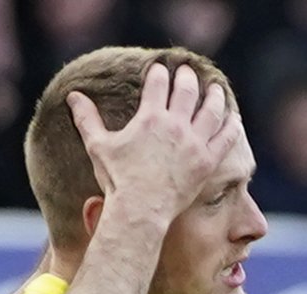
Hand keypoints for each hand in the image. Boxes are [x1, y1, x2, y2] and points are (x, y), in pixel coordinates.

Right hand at [70, 59, 238, 217]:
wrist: (141, 211)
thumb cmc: (118, 180)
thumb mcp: (98, 146)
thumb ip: (87, 119)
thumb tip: (72, 95)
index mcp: (150, 117)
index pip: (158, 83)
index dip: (159, 72)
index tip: (160, 69)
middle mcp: (175, 126)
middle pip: (186, 90)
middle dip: (188, 77)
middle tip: (188, 72)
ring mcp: (194, 143)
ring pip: (211, 110)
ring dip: (214, 96)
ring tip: (216, 89)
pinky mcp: (208, 162)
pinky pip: (226, 139)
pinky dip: (232, 126)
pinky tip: (234, 118)